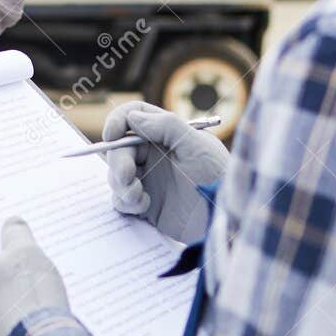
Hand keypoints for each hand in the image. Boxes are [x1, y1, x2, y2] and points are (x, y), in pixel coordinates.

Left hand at [0, 218, 69, 335]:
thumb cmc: (29, 291)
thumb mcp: (26, 251)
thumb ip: (16, 232)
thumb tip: (10, 224)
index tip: (7, 219)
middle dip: (9, 254)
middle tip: (31, 244)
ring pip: (1, 290)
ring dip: (19, 281)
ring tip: (44, 273)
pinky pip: (12, 311)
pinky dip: (24, 304)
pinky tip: (43, 301)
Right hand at [103, 101, 229, 242]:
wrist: (224, 218)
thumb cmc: (218, 177)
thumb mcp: (197, 146)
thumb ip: (166, 126)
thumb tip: (133, 117)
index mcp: (165, 134)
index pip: (133, 117)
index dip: (118, 121)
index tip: (111, 135)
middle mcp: (153, 154)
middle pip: (119, 148)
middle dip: (118, 162)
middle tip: (126, 176)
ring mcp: (148, 179)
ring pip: (116, 174)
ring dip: (121, 184)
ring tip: (139, 196)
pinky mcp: (145, 203)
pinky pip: (121, 199)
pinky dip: (127, 202)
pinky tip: (145, 206)